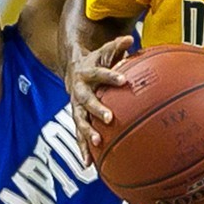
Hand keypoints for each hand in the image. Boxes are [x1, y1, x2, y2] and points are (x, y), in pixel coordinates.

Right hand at [66, 35, 133, 163]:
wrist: (73, 71)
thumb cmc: (95, 62)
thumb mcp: (104, 51)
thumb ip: (116, 46)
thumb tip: (130, 38)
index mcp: (87, 73)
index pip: (100, 73)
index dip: (111, 75)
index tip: (124, 80)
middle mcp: (79, 91)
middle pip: (87, 101)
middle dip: (97, 110)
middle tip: (110, 118)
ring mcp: (76, 107)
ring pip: (80, 121)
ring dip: (87, 133)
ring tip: (97, 143)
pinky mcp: (77, 120)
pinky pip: (79, 136)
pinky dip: (83, 150)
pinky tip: (89, 165)